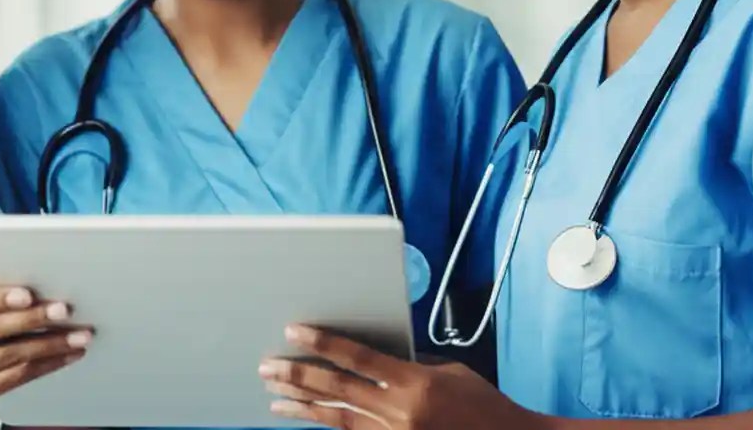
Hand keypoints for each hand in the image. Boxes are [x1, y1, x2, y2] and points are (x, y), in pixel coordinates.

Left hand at [258, 325, 544, 429]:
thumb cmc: (484, 406)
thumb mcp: (448, 373)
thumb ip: (409, 365)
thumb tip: (373, 358)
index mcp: (415, 383)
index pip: (359, 358)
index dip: (324, 344)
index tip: (295, 331)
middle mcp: (401, 412)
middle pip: (338, 390)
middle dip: (300, 376)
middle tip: (269, 366)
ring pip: (337, 418)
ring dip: (303, 405)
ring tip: (275, 396)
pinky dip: (327, 424)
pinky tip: (305, 416)